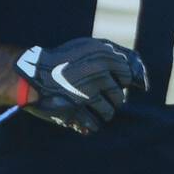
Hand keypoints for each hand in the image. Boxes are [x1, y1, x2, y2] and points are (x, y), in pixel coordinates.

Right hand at [14, 37, 147, 134]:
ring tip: (81, 102)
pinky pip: (94, 126)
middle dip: (108, 98)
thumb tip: (141, 81)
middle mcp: (98, 74)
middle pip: (119, 98)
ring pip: (108, 114)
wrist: (32, 73)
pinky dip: (88, 123)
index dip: (117, 80)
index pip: (128, 77)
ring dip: (99, 112)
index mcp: (104, 56)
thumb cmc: (65, 59)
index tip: (105, 80)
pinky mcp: (75, 112)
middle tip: (89, 91)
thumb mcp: (92, 47)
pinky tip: (77, 113)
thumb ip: (119, 56)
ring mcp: (87, 95)